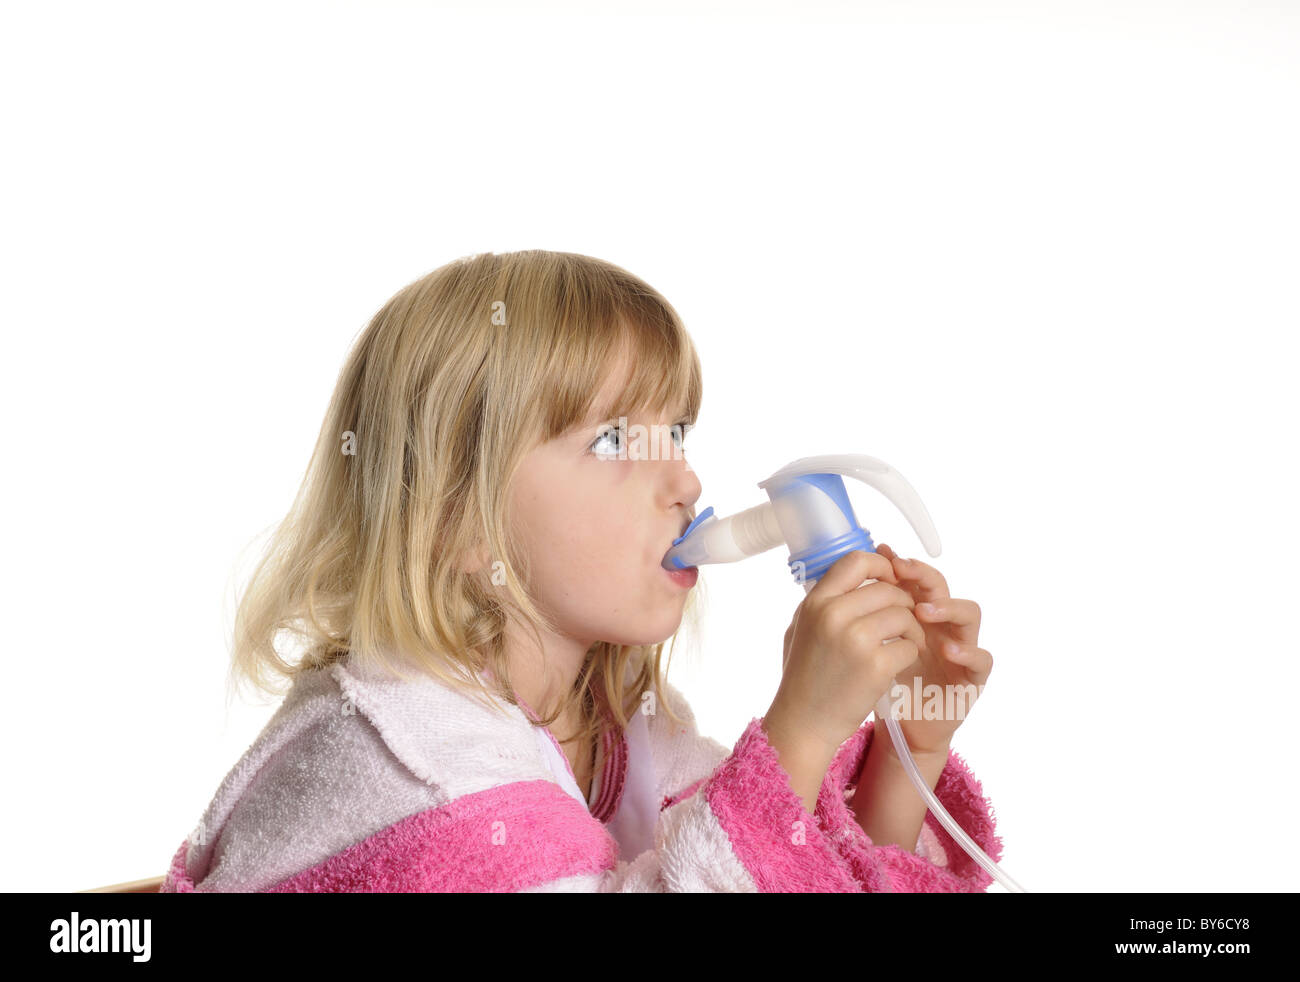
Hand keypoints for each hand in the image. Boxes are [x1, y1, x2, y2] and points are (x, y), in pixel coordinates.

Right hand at [772, 550, 926, 756]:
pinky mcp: (876, 666)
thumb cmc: (803, 675)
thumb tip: (853, 576)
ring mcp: (856, 640)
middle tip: (903, 620)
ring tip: (902, 643)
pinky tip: (897, 664)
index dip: (881, 565)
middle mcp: (834, 615)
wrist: (804, 721)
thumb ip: (824, 600)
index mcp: (816, 602)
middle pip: (887, 589)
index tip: (891, 577)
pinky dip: (910, 654)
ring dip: (911, 629)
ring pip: (904, 615)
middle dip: (903, 603)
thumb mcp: (802, 627)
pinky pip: (909, 645)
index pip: (856, 560)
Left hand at [872, 543, 992, 755]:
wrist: (900, 728)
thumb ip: (866, 616)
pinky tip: (948, 649)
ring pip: (969, 614)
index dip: (904, 564)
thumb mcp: (871, 646)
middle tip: (902, 570)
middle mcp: (942, 625)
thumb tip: (847, 576)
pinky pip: (982, 658)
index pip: (916, 578)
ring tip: (923, 611)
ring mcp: (961, 648)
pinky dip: (968, 651)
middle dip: (923, 575)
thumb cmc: (884, 683)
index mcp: (917, 614)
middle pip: (942, 588)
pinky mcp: (973, 677)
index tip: (885, 554)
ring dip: (948, 607)